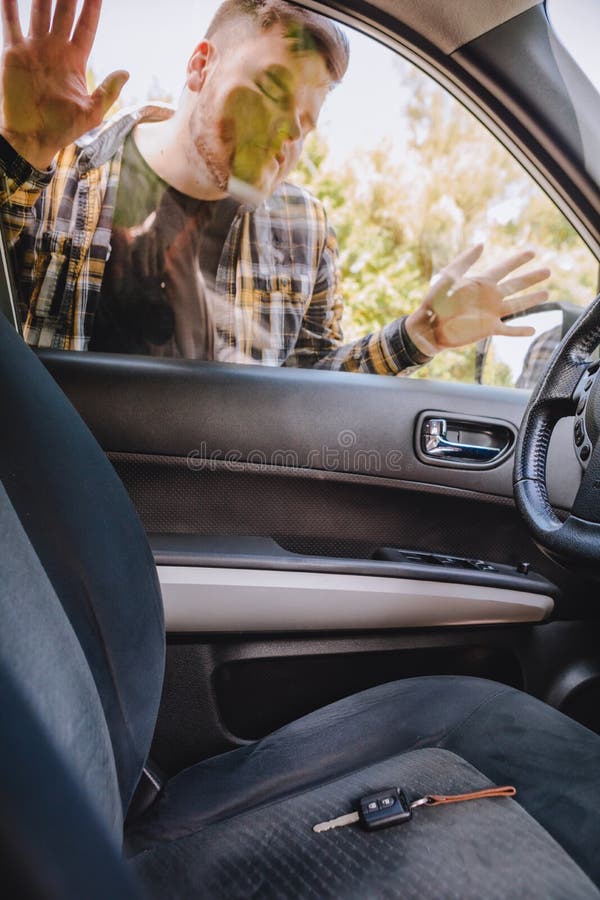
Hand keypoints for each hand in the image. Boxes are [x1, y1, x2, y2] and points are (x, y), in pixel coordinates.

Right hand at [0, 0, 127, 168]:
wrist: (32, 138)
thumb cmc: (63, 129)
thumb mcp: (92, 113)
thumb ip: (108, 91)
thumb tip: (126, 72)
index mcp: (75, 61)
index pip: (86, 26)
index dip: (92, 7)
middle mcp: (55, 50)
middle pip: (63, 12)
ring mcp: (34, 49)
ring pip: (39, 12)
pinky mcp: (14, 54)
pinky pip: (11, 24)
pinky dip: (10, 6)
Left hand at [405, 245, 550, 356]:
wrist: (429, 326)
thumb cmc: (434, 301)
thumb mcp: (448, 277)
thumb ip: (465, 261)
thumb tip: (481, 244)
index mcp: (481, 282)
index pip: (505, 268)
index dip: (518, 260)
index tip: (532, 252)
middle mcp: (490, 296)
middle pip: (516, 285)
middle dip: (532, 278)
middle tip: (548, 271)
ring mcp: (491, 313)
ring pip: (517, 305)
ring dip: (532, 300)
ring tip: (547, 294)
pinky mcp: (488, 329)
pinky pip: (508, 330)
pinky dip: (519, 331)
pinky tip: (532, 330)